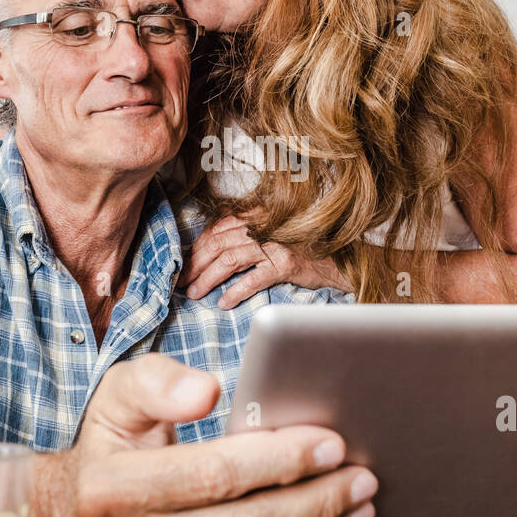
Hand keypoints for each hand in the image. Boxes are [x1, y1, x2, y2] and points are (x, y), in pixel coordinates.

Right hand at [35, 352, 377, 516]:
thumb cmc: (107, 453)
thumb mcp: (115, 402)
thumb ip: (158, 383)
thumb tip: (205, 391)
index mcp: (116, 487)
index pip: (214, 474)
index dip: (280, 460)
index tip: (329, 443)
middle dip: (317, 502)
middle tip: (361, 477)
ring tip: (361, 510)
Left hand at [179, 210, 351, 308]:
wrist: (333, 258)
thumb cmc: (298, 245)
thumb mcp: (270, 229)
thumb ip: (245, 227)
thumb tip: (215, 232)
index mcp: (254, 215)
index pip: (216, 230)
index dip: (197, 248)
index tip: (184, 265)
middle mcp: (261, 226)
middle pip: (217, 244)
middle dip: (196, 265)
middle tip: (183, 282)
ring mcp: (273, 244)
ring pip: (230, 260)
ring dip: (208, 279)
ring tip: (196, 293)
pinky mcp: (285, 263)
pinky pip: (254, 278)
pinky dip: (236, 291)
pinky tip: (224, 302)